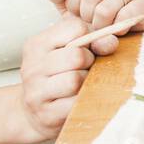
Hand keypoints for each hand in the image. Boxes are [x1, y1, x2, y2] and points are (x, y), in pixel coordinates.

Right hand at [14, 15, 102, 142]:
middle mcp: (32, 67)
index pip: (75, 28)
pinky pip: (76, 103)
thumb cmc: (57, 76)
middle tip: (85, 69)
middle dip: (89, 62)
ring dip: (86, 82)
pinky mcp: (46, 115)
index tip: (86, 48)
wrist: (34, 113)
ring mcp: (36, 92)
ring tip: (81, 84)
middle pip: (77, 56)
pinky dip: (84, 100)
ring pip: (75, 80)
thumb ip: (93, 41)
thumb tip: (111, 42)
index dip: (89, 38)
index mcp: (36, 45)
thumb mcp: (70, 51)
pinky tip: (79, 99)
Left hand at [46, 0, 143, 41]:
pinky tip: (119, 28)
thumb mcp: (71, 5)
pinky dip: (116, 29)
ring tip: (104, 25)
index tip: (77, 12)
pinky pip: (123, 18)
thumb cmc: (96, 17)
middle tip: (91, 22)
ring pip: (105, 8)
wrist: (125, 35)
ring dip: (100, 24)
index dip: (72, 2)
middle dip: (86, 16)